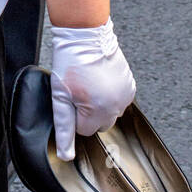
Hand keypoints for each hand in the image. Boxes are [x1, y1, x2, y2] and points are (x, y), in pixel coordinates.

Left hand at [50, 19, 135, 160]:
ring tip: (90, 82)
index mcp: (99, 111)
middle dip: (89, 112)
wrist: (86, 35)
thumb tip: (66, 156)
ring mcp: (126, 96)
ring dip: (101, 104)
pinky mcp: (131, 86)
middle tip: (80, 90)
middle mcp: (116, 106)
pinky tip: (101, 79)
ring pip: (110, 113)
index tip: (72, 97)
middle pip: (100, 124)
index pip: (84, 130)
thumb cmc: (71, 62)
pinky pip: (120, 101)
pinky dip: (111, 94)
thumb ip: (64, 127)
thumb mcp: (60, 96)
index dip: (75, 114)